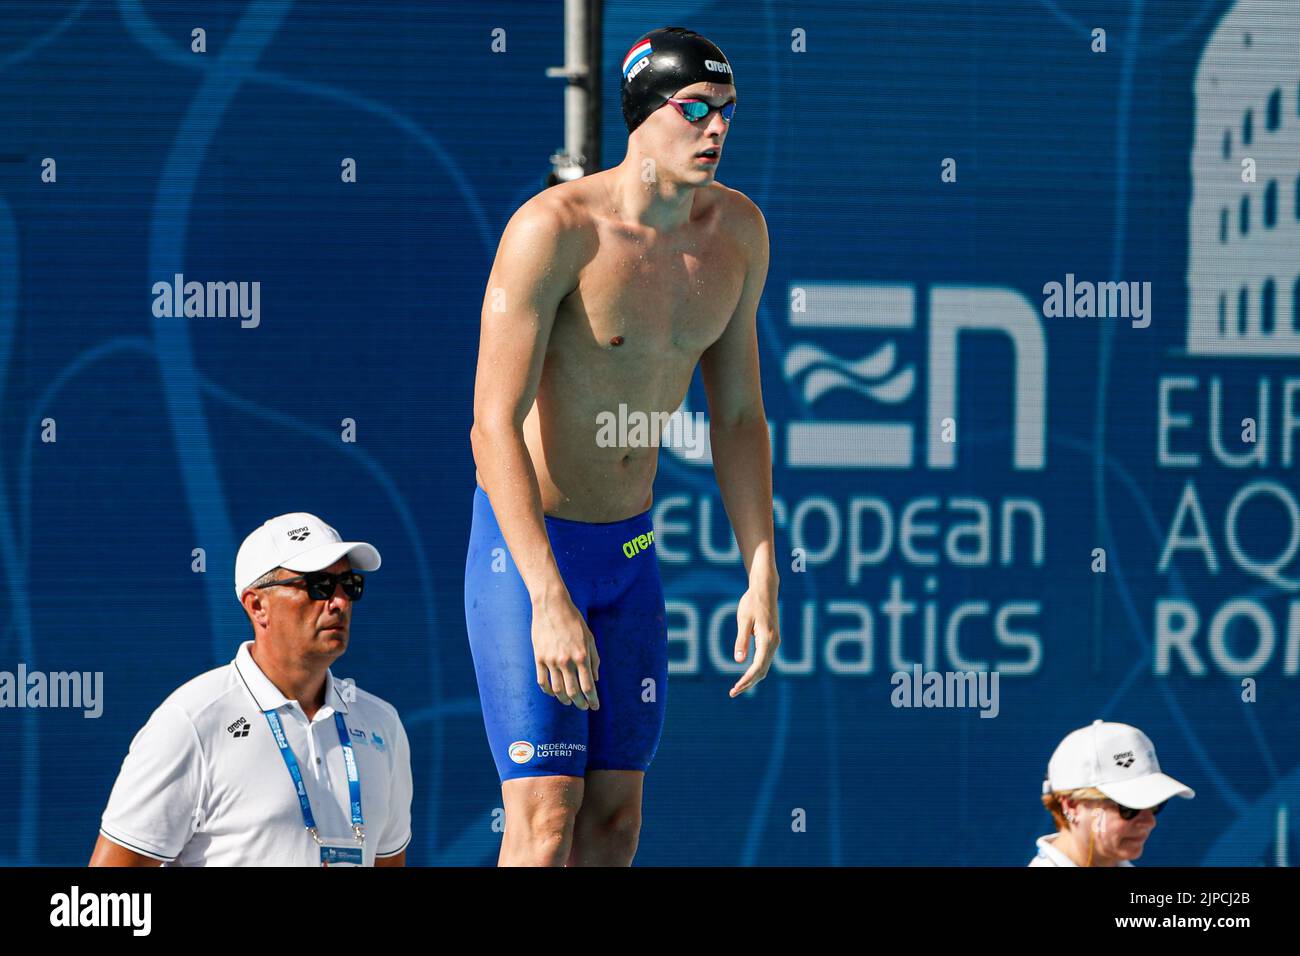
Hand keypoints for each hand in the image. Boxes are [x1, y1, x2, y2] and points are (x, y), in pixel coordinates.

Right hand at [531, 589, 600, 709]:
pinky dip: (548, 691)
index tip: (594, 706)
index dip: (592, 699)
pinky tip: (553, 693)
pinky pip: (542, 681)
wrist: (552, 606)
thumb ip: (594, 659)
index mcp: (582, 656)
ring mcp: (551, 660)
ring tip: (569, 702)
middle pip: (573, 692)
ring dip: (564, 699)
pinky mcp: (539, 657)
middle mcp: (566, 661)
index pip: (588, 686)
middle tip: (583, 707)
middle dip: (579, 703)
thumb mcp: (589, 638)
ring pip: (557, 689)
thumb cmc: (573, 620)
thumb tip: (596, 679)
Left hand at [730, 576, 778, 696]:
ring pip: (764, 667)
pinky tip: (746, 676)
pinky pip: (765, 660)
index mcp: (767, 640)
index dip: (746, 680)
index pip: (757, 667)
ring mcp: (774, 642)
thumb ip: (741, 641)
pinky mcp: (771, 640)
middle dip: (748, 683)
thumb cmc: (752, 602)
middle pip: (762, 671)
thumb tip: (739, 661)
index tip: (735, 689)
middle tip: (732, 693)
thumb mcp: (743, 620)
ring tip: (737, 688)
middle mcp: (774, 643)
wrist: (765, 590)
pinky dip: (756, 670)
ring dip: (752, 679)